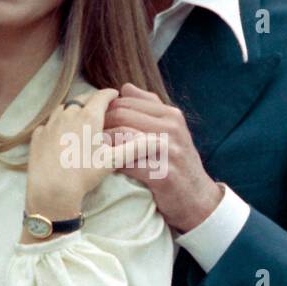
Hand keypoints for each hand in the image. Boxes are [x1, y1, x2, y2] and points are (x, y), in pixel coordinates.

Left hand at [25, 87, 126, 217]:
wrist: (51, 190)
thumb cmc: (84, 175)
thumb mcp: (113, 161)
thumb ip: (135, 147)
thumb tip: (158, 140)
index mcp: (89, 116)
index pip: (102, 96)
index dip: (110, 94)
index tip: (115, 95)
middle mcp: (68, 114)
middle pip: (81, 98)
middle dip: (91, 100)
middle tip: (100, 107)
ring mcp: (50, 124)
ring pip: (63, 108)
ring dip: (73, 110)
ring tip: (80, 119)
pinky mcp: (37, 136)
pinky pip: (48, 124)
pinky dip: (56, 125)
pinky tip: (60, 135)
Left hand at [103, 83, 223, 232]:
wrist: (198, 197)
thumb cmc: (178, 161)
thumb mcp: (171, 129)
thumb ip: (150, 106)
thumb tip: (125, 87)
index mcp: (171, 114)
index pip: (127, 102)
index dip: (106, 110)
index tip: (95, 122)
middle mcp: (172, 128)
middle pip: (122, 116)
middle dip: (101, 125)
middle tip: (88, 137)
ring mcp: (169, 150)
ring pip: (123, 136)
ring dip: (103, 143)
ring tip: (93, 151)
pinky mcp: (163, 174)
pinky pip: (128, 162)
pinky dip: (113, 163)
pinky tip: (105, 167)